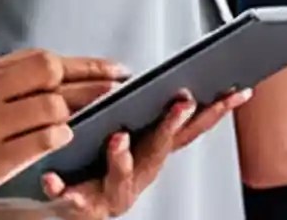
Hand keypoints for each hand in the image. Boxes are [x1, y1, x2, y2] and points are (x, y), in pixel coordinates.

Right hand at [0, 49, 125, 210]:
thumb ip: (0, 80)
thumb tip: (49, 73)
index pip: (43, 58)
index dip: (84, 63)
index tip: (112, 68)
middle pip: (52, 72)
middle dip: (89, 81)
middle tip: (114, 89)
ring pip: (52, 107)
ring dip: (73, 115)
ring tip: (83, 121)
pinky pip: (42, 141)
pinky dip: (58, 138)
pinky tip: (59, 140)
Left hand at [39, 89, 250, 218]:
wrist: (71, 209)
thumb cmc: (103, 170)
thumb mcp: (135, 142)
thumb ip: (152, 118)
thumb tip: (174, 79)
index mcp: (152, 155)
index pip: (189, 131)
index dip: (215, 112)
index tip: (234, 92)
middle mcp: (139, 177)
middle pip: (159, 151)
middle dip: (171, 127)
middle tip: (182, 104)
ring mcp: (112, 194)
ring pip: (121, 177)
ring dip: (122, 158)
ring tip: (118, 137)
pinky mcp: (81, 206)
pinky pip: (71, 196)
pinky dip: (63, 188)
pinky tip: (52, 179)